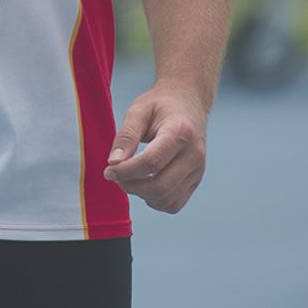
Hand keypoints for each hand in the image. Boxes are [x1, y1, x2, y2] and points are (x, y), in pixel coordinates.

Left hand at [103, 81, 208, 213]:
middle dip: (131, 186)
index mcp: (181, 131)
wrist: (187, 103)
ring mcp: (198, 170)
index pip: (152, 162)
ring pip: (167, 199)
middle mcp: (194, 154)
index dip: (126, 171)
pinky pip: (174, 204)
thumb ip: (126, 136)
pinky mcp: (196, 180)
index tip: (109, 169)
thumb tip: (113, 163)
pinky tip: (143, 184)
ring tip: (128, 178)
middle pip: (160, 186)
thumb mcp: (138, 110)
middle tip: (115, 175)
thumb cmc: (160, 105)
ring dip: (141, 195)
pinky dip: (154, 200)